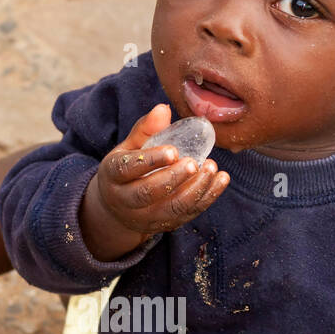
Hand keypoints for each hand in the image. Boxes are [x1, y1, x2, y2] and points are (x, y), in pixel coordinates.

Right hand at [80, 103, 229, 259]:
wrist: (119, 210)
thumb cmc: (127, 170)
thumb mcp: (128, 148)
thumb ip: (145, 129)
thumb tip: (163, 109)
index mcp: (113, 176)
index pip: (127, 169)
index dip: (151, 160)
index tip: (173, 151)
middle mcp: (126, 200)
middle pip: (148, 193)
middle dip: (173, 179)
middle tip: (194, 163)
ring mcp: (146, 216)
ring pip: (171, 208)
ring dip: (195, 190)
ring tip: (211, 168)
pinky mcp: (165, 224)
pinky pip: (188, 214)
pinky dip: (207, 198)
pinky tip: (220, 180)